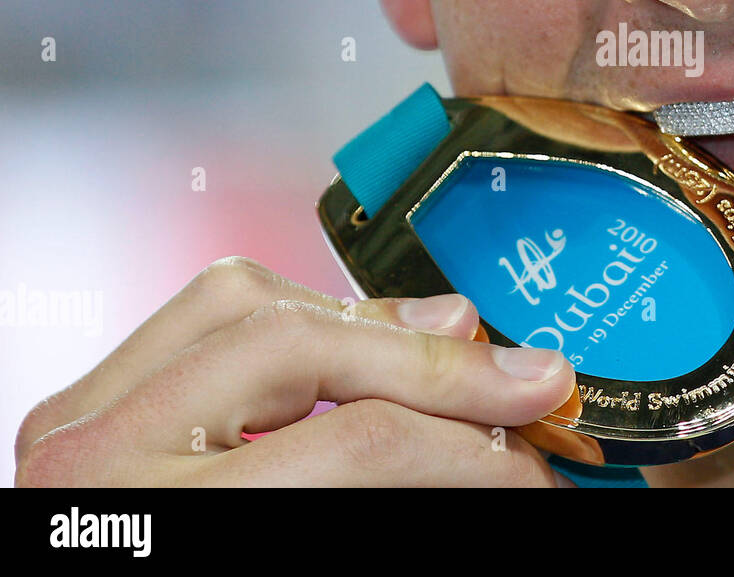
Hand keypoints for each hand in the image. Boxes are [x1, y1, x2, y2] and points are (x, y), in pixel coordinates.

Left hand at [14, 256, 576, 485]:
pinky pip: (205, 314)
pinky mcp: (93, 397)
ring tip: (450, 350)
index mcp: (155, 523)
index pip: (353, 445)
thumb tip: (498, 453)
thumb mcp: (299, 571)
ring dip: (361, 319)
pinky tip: (358, 344)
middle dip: (432, 362)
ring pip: (241, 294)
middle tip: (526, 383)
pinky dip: (294, 314)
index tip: (536, 469)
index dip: (468, 453)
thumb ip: (386, 492)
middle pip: (296, 342)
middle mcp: (100, 453)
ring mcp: (86, 413)